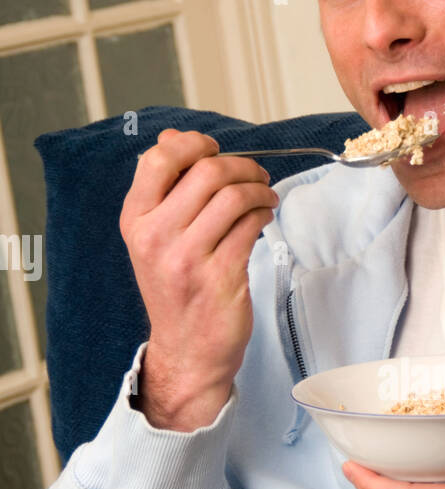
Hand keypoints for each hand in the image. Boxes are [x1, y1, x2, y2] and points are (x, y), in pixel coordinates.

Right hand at [120, 128, 278, 428]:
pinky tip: (264, 218)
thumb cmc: (176, 290)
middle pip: (206, 172)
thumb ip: (163, 189)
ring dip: (259, 189)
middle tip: (256, 174)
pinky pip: (250, 227)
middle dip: (241, 165)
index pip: (157, 160)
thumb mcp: (155, 238)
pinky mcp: (221, 277)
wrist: (187, 350)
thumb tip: (172, 138)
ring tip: (265, 196)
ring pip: (234, 197)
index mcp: (135, 221)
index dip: (192, 144)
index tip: (214, 149)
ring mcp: (187, 259)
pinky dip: (263, 214)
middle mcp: (156, 238)